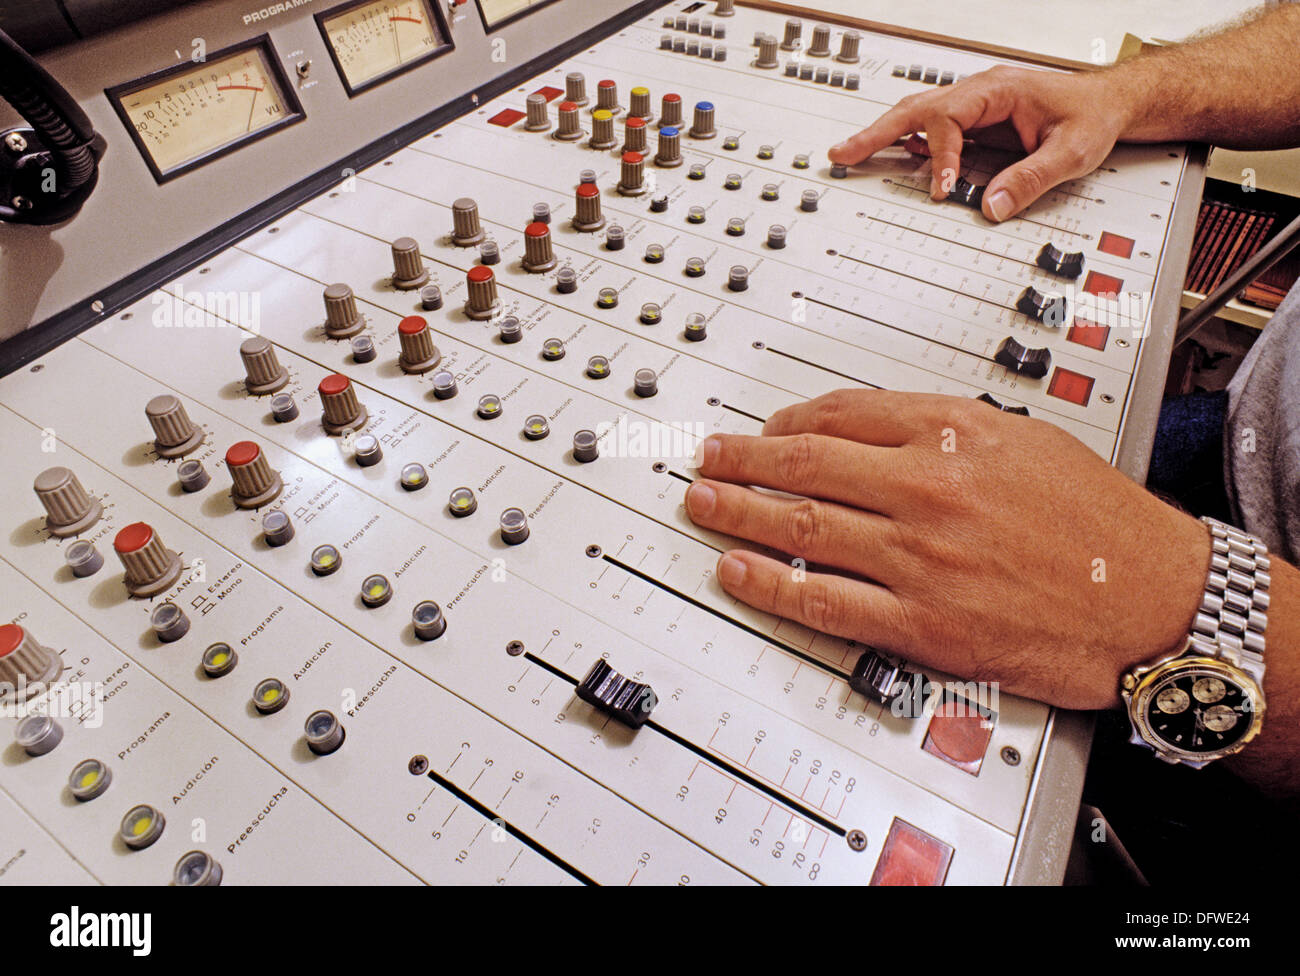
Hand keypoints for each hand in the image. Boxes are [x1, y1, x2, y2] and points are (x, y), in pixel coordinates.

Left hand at [683, 390, 1210, 709]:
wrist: (1153, 599)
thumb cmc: (1099, 521)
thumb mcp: (1024, 440)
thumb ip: (945, 429)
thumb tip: (873, 427)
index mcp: (955, 434)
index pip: (842, 413)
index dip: (788, 420)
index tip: (762, 428)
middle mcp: (929, 489)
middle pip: (807, 463)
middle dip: (743, 459)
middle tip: (707, 458)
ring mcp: (920, 558)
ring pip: (802, 527)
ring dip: (738, 514)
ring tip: (703, 505)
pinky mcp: (923, 623)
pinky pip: (825, 601)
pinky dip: (770, 585)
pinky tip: (736, 572)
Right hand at [829, 65, 1128, 221]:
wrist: (1109, 104)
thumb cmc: (1093, 117)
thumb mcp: (1072, 151)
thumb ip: (1032, 179)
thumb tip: (992, 206)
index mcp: (998, 90)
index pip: (949, 118)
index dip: (941, 156)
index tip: (943, 188)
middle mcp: (980, 93)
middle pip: (915, 107)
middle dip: (876, 132)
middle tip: (843, 153)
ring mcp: (974, 107)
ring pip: (916, 115)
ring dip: (882, 135)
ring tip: (850, 154)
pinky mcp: (975, 123)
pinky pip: (930, 129)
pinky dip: (904, 142)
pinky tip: (891, 156)